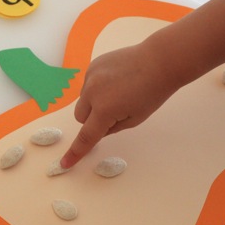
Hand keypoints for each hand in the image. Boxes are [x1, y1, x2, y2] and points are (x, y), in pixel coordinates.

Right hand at [59, 42, 178, 167]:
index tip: (65, 163)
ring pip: (83, 100)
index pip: (86, 136)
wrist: (159, 61)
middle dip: (91, 120)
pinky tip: (115, 81)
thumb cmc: (152, 94)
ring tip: (118, 92)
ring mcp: (90, 76)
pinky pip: (88, 85)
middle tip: (114, 113)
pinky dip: (97, 88)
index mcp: (104, 110)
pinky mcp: (92, 66)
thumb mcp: (134, 119)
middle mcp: (92, 92)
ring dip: (94, 103)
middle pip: (80, 117)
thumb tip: (96, 129)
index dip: (75, 152)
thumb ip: (111, 128)